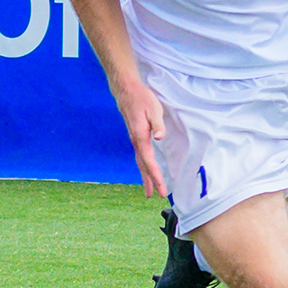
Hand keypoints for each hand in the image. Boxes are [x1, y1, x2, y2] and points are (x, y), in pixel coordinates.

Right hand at [113, 80, 168, 196]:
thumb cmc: (142, 98)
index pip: (148, 161)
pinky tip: (146, 170)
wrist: (126, 91)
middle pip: (142, 166)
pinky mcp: (135, 136)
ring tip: (149, 189)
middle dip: (149, 181)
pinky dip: (143, 166)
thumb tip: (159, 138)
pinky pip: (140, 156)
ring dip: (145, 176)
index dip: (155, 176)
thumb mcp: (153, 109)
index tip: (161, 188)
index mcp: (140, 137)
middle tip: (153, 196)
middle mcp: (135, 141)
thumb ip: (157, 124)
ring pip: (140, 162)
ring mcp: (134, 139)